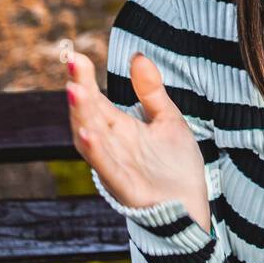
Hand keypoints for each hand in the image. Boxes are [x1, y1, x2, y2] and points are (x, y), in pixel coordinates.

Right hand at [66, 50, 211, 232]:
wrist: (191, 206)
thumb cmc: (175, 166)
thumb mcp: (167, 120)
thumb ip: (150, 92)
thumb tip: (138, 56)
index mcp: (119, 129)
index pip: (96, 99)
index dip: (84, 78)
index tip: (75, 55)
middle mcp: (112, 145)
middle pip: (89, 115)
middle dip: (79, 90)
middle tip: (72, 63)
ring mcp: (116, 166)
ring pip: (91, 139)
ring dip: (81, 116)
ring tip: (75, 90)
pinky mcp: (126, 186)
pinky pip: (106, 167)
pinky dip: (96, 151)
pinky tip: (87, 132)